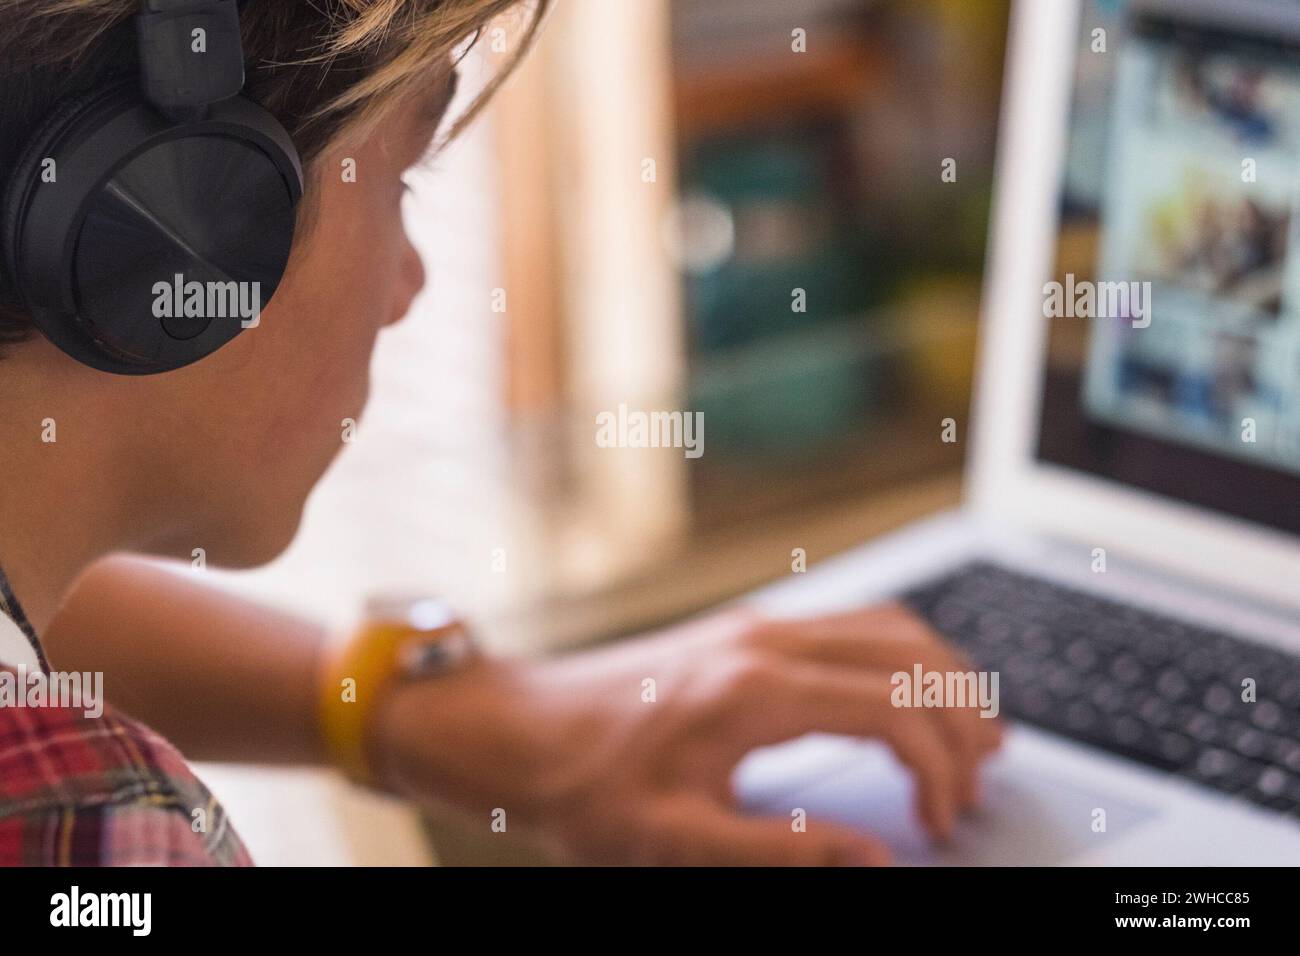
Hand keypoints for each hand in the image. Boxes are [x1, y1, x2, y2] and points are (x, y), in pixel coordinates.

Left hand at [371, 603, 1002, 864]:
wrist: (517, 729)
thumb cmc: (584, 787)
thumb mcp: (676, 842)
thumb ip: (785, 852)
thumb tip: (878, 860)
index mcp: (756, 690)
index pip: (895, 711)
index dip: (939, 771)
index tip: (942, 824)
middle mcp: (766, 641)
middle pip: (909, 654)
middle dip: (963, 715)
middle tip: (981, 778)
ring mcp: (756, 626)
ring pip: (887, 626)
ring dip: (940, 674)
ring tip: (972, 734)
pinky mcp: (744, 632)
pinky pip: (849, 624)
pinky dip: (899, 657)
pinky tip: (905, 694)